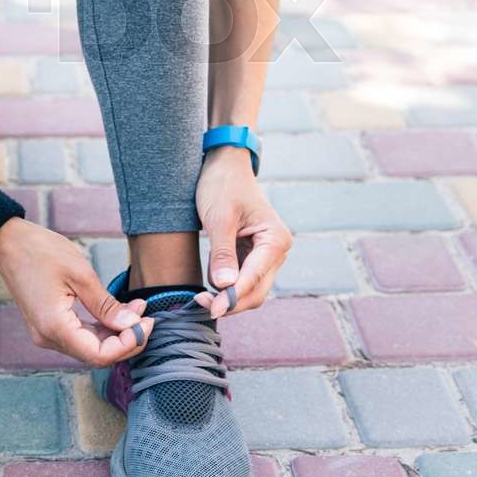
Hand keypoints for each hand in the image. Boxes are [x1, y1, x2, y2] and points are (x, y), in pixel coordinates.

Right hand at [0, 218, 155, 367]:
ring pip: (89, 346)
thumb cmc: (40, 251)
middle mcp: (48, 337)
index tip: (146, 323)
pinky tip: (118, 311)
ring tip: (136, 308)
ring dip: (115, 333)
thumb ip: (106, 305)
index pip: (99, 355)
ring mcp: (46, 333)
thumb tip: (131, 325)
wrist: (7, 242)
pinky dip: (101, 327)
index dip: (128, 344)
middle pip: (96, 355)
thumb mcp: (80, 274)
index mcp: (54, 327)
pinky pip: (80, 335)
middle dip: (125, 339)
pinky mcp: (48, 325)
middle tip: (146, 316)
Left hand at [193, 146, 292, 317]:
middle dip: (230, 302)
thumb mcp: (219, 218)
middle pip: (256, 291)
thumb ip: (222, 253)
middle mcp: (277, 251)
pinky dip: (226, 287)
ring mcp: (267, 256)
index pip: (255, 278)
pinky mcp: (253, 257)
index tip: (211, 309)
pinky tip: (209, 282)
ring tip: (199, 296)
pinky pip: (242, 280)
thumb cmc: (223, 185)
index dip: (233, 297)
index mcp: (275, 239)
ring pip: (250, 290)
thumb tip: (224, 286)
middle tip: (200, 304)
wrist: (224, 166)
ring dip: (227, 297)